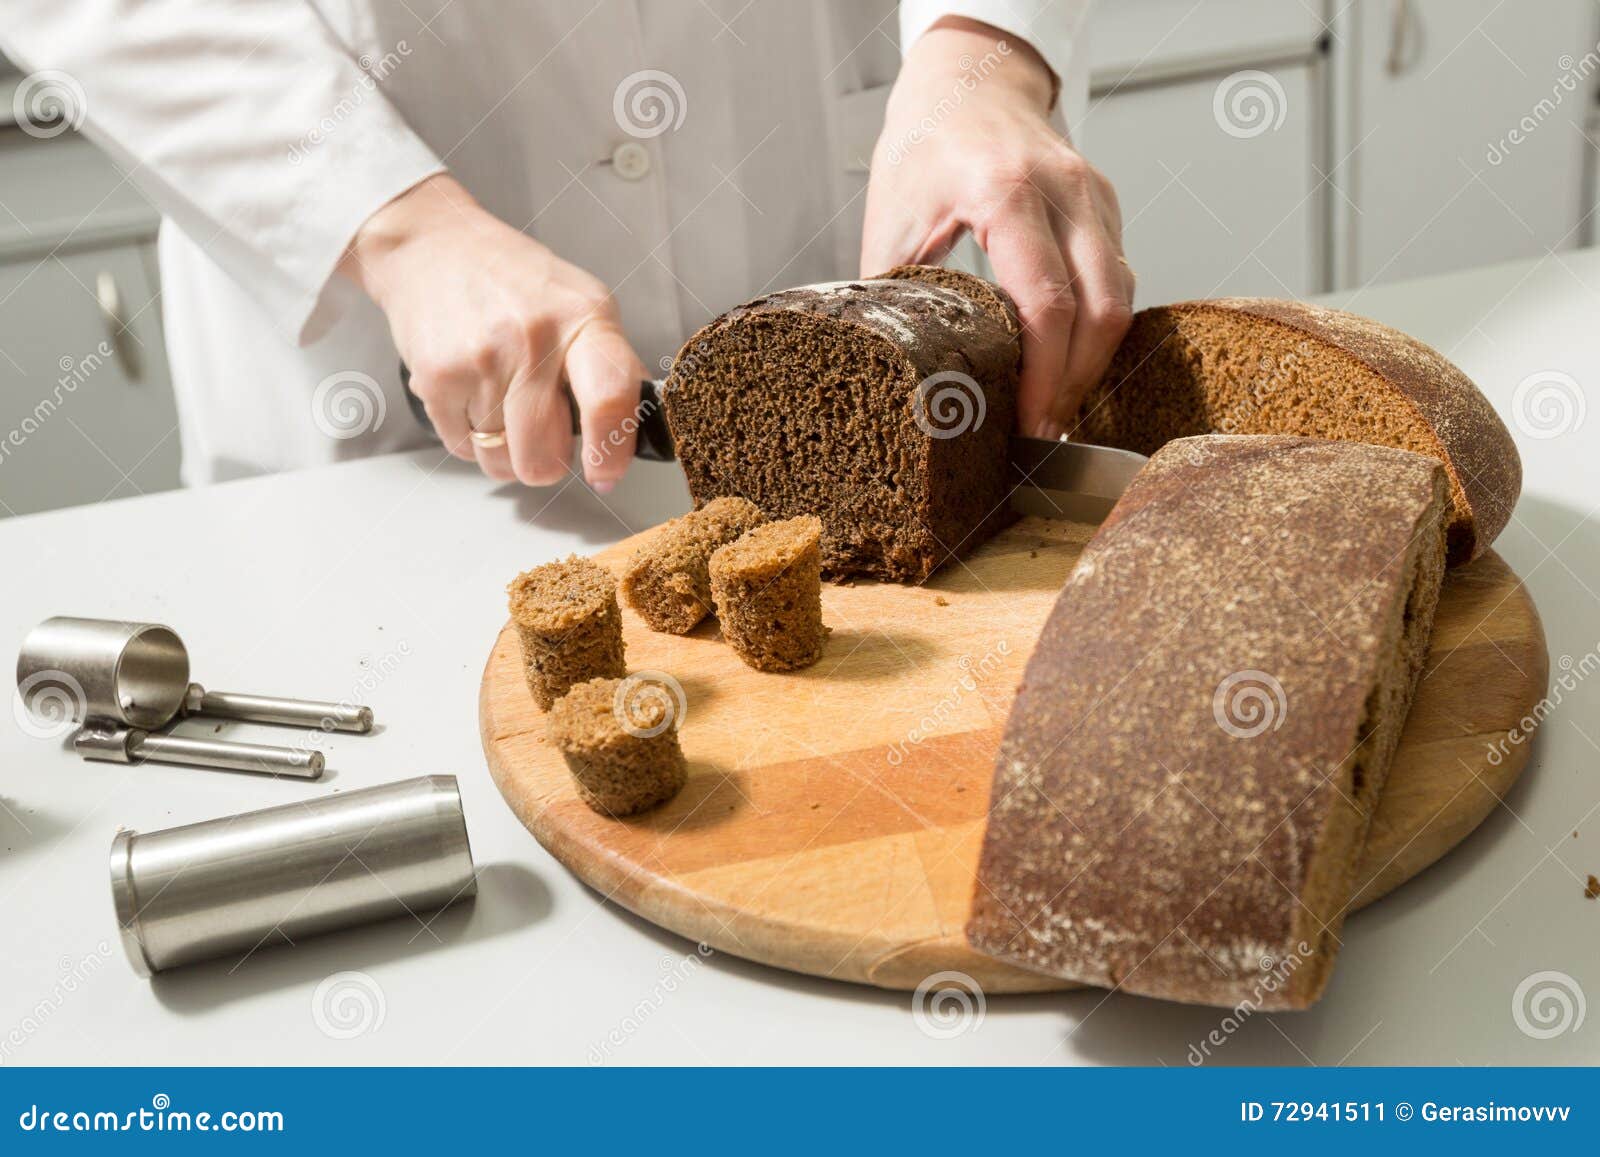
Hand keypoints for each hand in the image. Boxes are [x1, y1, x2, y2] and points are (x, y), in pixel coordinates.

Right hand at [338, 174, 644, 489]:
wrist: (432, 247)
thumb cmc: (512, 282)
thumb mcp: (579, 304)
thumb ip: (607, 363)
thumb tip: (626, 431)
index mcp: (584, 318)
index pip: (609, 398)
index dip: (610, 451)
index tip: (604, 474)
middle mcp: (535, 338)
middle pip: (544, 456)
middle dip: (544, 460)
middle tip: (541, 433)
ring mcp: (482, 360)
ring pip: (501, 461)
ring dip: (503, 449)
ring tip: (500, 402)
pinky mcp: (437, 378)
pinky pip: (462, 447)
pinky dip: (468, 435)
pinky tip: (471, 394)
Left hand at [862, 18, 1134, 438]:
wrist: (967, 79)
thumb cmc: (925, 145)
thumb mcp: (894, 221)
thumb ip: (900, 298)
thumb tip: (894, 375)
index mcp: (1006, 192)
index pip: (1048, 305)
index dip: (1045, 378)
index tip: (1027, 424)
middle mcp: (1064, 192)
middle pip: (1102, 310)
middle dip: (1076, 383)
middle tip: (1045, 432)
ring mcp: (1094, 196)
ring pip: (1121, 297)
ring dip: (1093, 361)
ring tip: (1057, 408)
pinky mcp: (1106, 205)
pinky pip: (1117, 277)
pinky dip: (1098, 328)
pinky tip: (1068, 363)